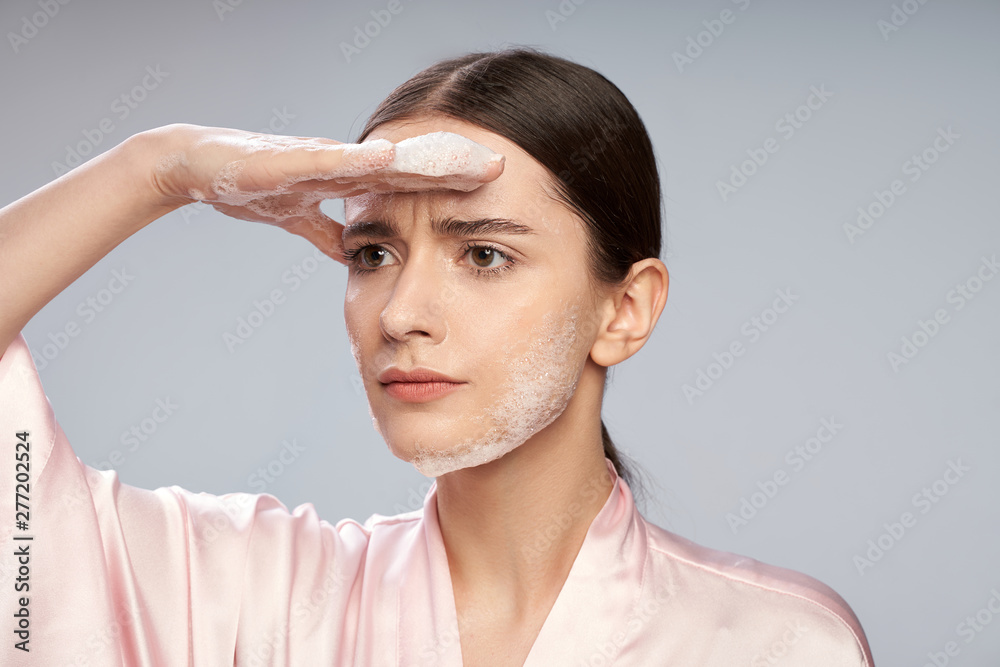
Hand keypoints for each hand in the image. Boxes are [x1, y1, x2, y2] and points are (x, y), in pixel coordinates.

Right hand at [144, 123, 503, 261]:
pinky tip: (388, 156)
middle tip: (503, 166)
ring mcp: (320, 157)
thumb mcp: (300, 217)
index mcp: (349, 177)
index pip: (412, 181)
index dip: (451, 184)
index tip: (496, 189)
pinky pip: (328, 160)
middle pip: (410, 164)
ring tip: (466, 157)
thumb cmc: (249, 185)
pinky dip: (357, 159)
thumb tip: (354, 253)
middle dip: (454, 165)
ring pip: (380, 156)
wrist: (196, 164)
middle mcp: (344, 162)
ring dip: (424, 157)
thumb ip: (327, 232)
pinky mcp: (289, 159)